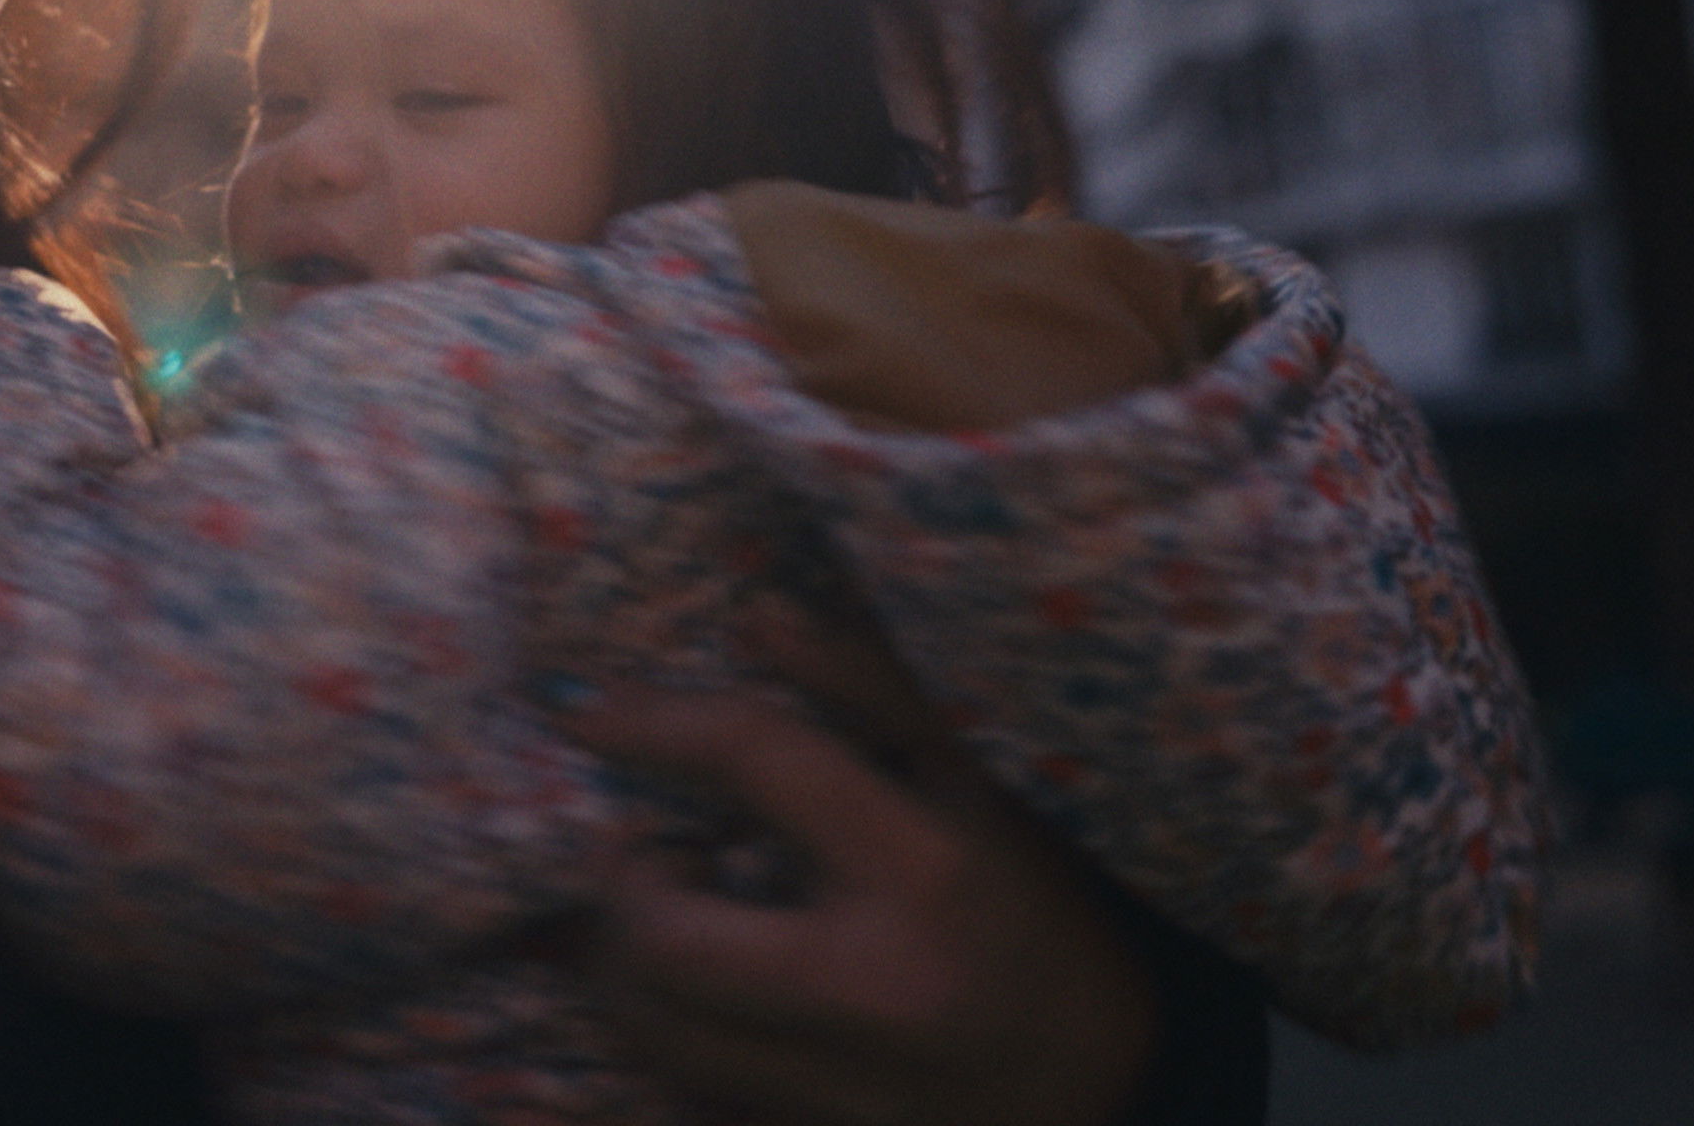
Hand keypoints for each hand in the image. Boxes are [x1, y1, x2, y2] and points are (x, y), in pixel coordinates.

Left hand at [565, 624, 1160, 1125]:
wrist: (1106, 1083)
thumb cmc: (1035, 913)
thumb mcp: (977, 788)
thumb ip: (871, 692)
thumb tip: (756, 615)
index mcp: (922, 868)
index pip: (760, 764)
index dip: (657, 723)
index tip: (587, 709)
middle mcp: (872, 985)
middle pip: (666, 936)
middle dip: (628, 882)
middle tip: (655, 852)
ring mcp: (841, 1086)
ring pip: (652, 1027)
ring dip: (621, 961)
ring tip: (665, 918)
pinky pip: (682, 1087)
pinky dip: (661, 1032)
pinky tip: (692, 996)